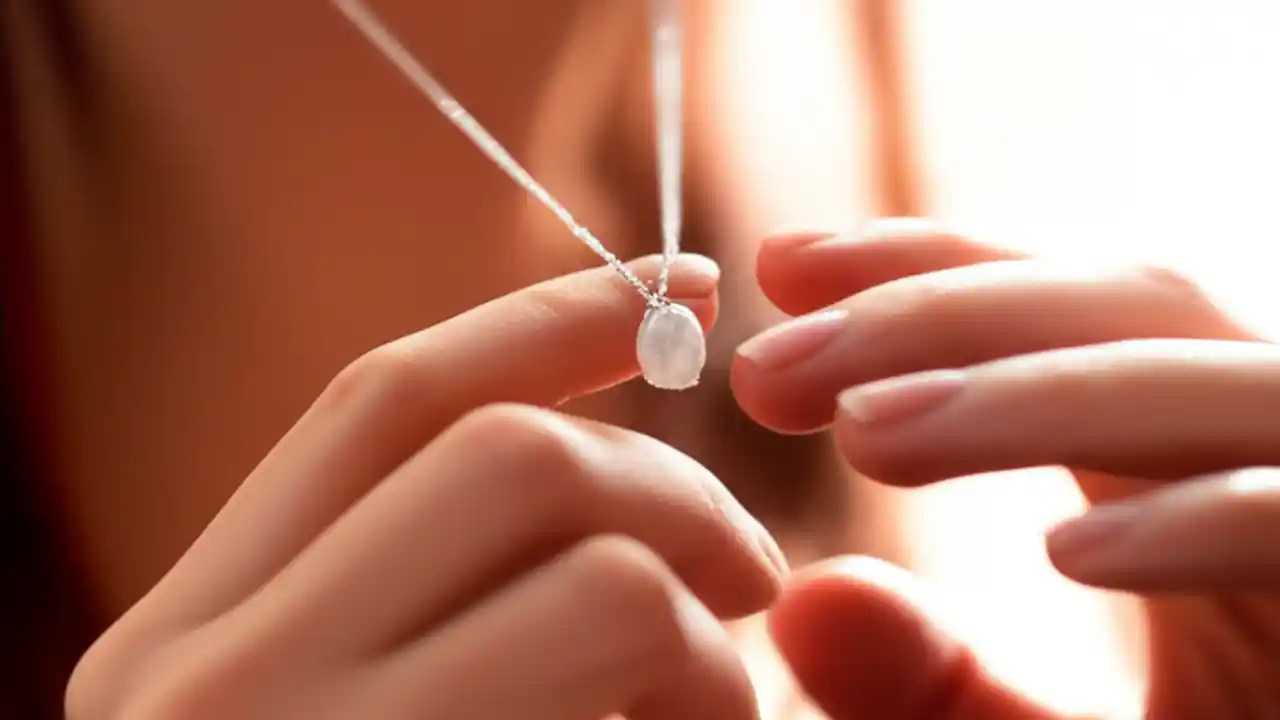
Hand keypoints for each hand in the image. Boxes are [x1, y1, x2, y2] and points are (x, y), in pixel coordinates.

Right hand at [67, 255, 784, 719]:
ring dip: (693, 590)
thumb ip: (408, 602)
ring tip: (723, 693)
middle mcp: (192, 672)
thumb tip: (569, 452)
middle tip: (755, 566)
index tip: (680, 289)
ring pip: (561, 511)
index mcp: (186, 636)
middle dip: (662, 478)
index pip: (381, 405)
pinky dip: (705, 676)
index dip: (547, 325)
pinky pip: (614, 618)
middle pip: (492, 444)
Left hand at [732, 221, 1279, 718]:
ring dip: (1034, 395)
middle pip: (1128, 305)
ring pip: (1210, 383)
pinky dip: (1203, 527)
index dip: (923, 268)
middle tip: (770, 366)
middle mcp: (1273, 441)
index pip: (1056, 309)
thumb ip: (930, 685)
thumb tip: (799, 602)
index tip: (782, 268)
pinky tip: (1068, 556)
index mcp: (1187, 451)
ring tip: (867, 432)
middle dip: (940, 314)